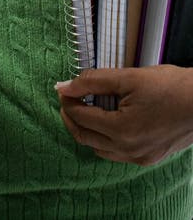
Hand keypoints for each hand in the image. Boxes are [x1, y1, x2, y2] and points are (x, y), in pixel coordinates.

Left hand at [57, 65, 192, 164]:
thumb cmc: (171, 87)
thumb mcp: (129, 77)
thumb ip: (93, 81)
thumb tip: (65, 86)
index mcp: (122, 131)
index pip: (81, 118)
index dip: (67, 101)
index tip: (63, 88)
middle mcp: (129, 150)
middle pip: (85, 138)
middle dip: (71, 118)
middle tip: (67, 99)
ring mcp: (140, 157)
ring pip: (100, 149)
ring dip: (86, 131)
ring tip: (84, 109)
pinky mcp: (149, 157)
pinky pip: (116, 154)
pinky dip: (104, 139)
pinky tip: (105, 123)